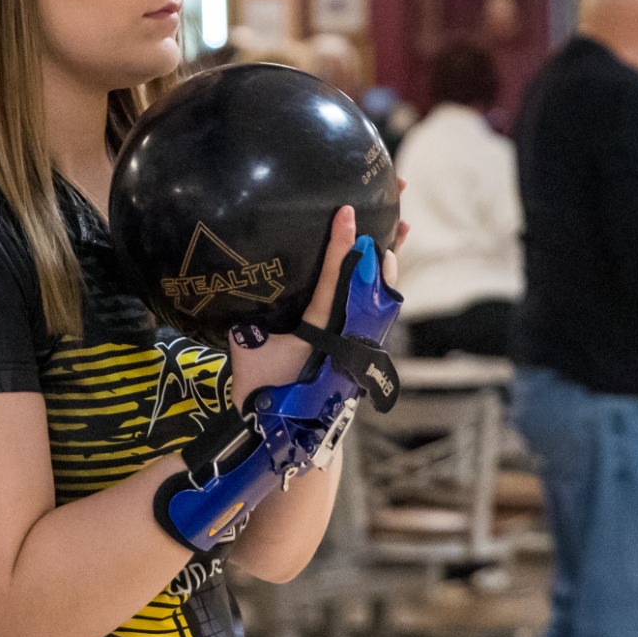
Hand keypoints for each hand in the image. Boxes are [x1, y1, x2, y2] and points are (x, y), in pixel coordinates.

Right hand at [228, 206, 399, 405]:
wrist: (287, 433)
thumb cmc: (264, 392)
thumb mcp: (248, 351)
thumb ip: (247, 318)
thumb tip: (236, 283)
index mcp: (321, 329)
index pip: (336, 279)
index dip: (341, 245)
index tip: (347, 214)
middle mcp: (348, 332)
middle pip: (373, 280)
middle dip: (385, 240)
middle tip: (399, 203)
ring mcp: (358, 340)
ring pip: (381, 293)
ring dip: (389, 258)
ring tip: (401, 225)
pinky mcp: (358, 347)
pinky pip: (376, 306)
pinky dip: (382, 282)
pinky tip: (385, 264)